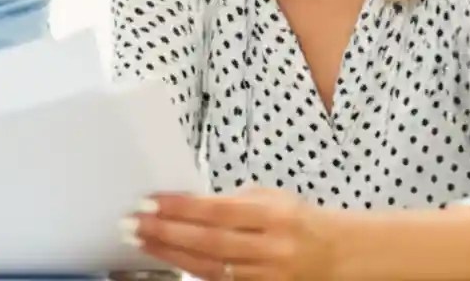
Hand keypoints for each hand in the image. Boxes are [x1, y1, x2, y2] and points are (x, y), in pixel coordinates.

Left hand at [122, 187, 334, 280]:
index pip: (218, 212)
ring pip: (209, 267)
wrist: (336, 255)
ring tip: (141, 241)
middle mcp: (270, 248)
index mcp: (274, 215)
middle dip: (166, 233)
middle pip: (208, 242)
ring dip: (170, 254)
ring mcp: (265, 275)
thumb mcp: (271, 197)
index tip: (150, 202)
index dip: (181, 208)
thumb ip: (232, 201)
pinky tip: (168, 259)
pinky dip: (190, 270)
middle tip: (132, 224)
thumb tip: (186, 203)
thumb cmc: (298, 219)